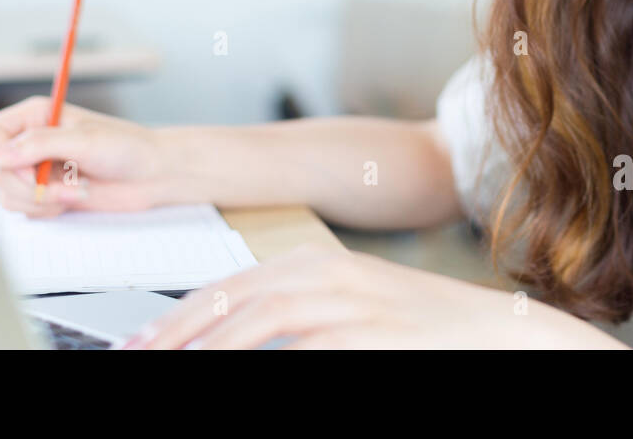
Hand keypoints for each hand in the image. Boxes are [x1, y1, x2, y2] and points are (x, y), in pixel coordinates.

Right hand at [0, 96, 170, 216]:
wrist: (151, 175)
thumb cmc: (126, 148)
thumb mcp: (85, 140)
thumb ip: (41, 145)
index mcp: (36, 117)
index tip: (25, 166)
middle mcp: (32, 142)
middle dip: (28, 185)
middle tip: (62, 185)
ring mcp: (37, 170)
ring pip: (8, 193)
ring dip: (40, 200)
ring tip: (75, 191)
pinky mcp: (46, 194)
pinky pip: (25, 209)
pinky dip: (46, 209)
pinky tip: (73, 199)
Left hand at [120, 243, 628, 348]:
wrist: (497, 333)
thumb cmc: (419, 328)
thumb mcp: (350, 311)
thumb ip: (296, 318)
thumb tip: (234, 336)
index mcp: (316, 264)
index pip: (228, 287)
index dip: (178, 319)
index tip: (138, 347)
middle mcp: (327, 276)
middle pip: (233, 303)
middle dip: (176, 335)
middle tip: (135, 359)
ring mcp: (349, 305)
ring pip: (258, 325)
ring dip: (209, 350)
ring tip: (169, 366)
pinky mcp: (369, 333)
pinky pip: (303, 353)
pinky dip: (264, 361)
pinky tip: (233, 367)